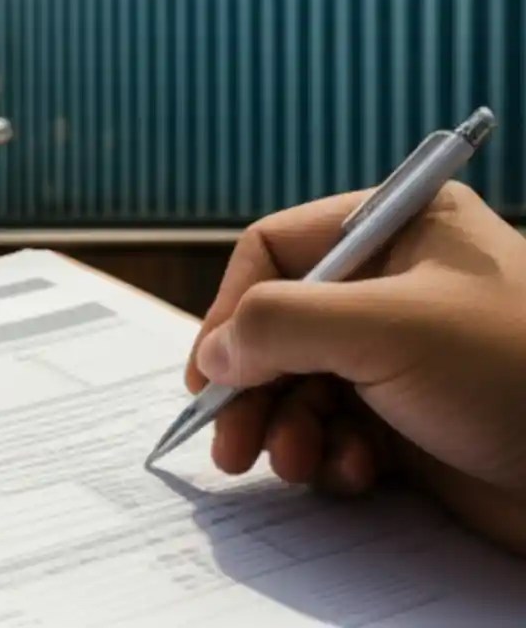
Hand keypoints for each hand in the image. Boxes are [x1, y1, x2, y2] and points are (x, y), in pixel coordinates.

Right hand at [186, 182, 525, 553]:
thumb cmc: (521, 376)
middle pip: (277, 326)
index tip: (210, 370)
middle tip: (230, 439)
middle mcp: (391, 288)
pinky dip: (328, 455)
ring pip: (296, 385)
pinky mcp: (406, 419)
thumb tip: (213, 352)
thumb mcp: (388, 329)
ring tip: (295, 461)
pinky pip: (332, 430)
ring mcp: (396, 356)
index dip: (231, 308)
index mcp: (397, 232)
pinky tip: (353, 473)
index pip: (275, 251)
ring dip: (283, 429)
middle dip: (251, 386)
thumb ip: (282, 324)